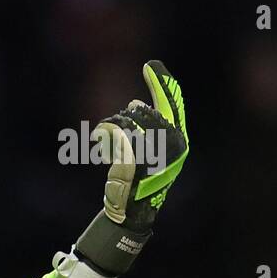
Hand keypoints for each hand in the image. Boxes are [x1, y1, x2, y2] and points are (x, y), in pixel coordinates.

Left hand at [75, 60, 188, 275]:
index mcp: (179, 141)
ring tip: (104, 141)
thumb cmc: (137, 183)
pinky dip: (103, 133)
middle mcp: (171, 145)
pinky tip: (97, 141)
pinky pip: (115, 132)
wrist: (130, 212)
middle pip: (142, 112)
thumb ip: (146, 128)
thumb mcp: (145, 153)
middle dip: (124, 117)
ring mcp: (154, 152)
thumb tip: (134, 102)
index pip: (173, 105)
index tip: (150, 66)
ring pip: (126, 121)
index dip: (162, 84)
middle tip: (111, 130)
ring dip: (111, 128)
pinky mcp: (133, 158)